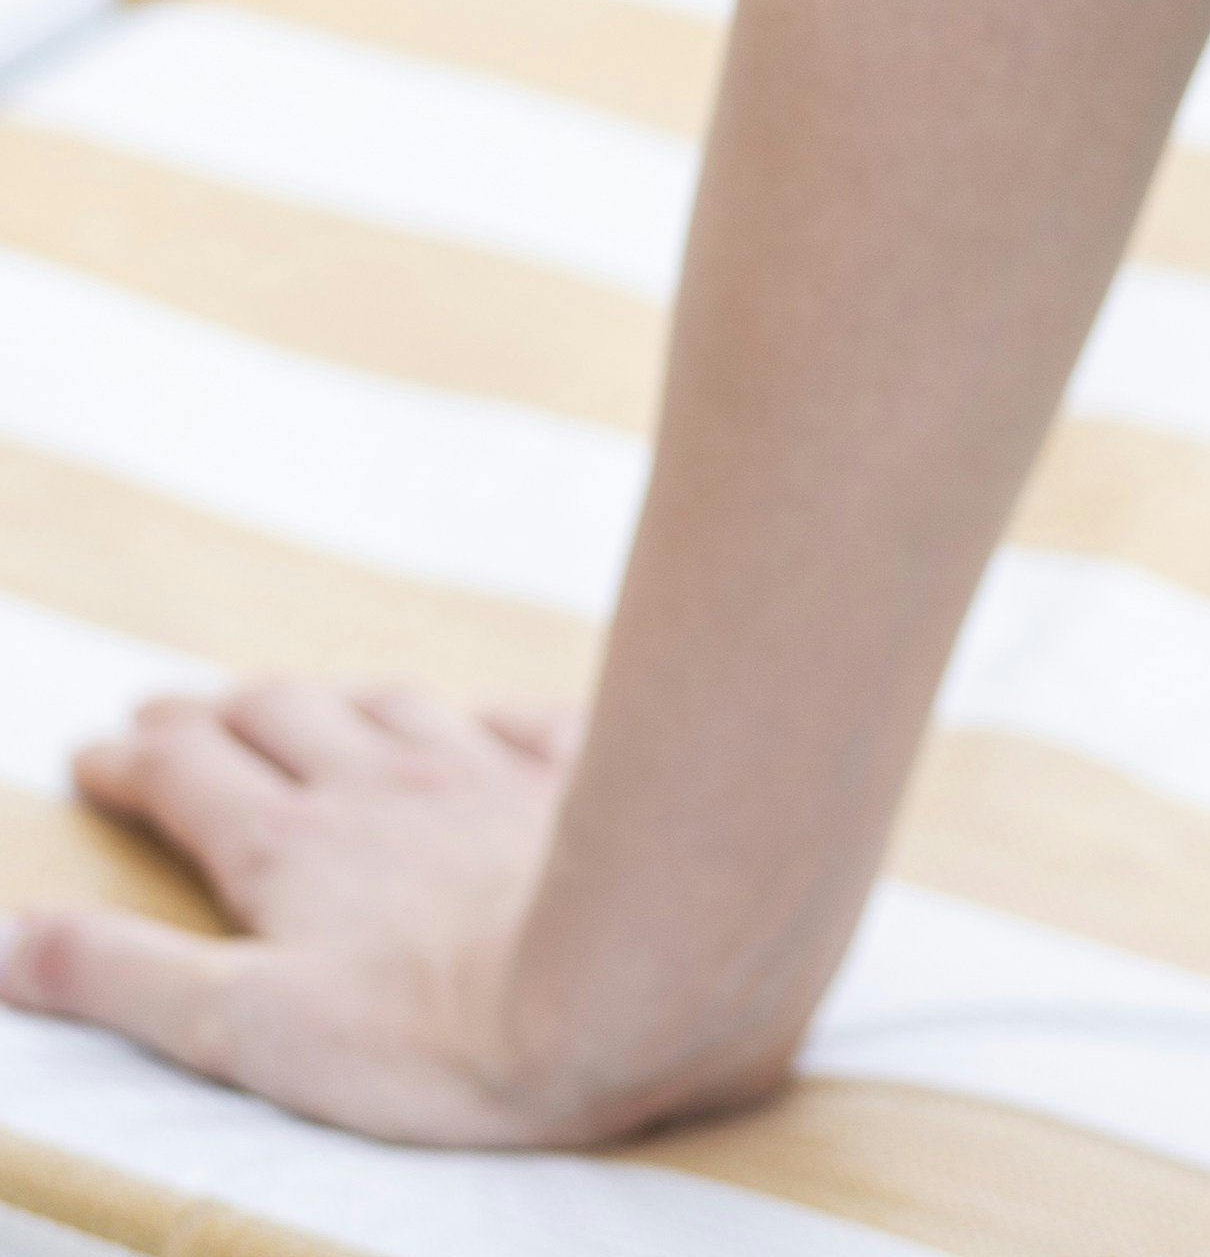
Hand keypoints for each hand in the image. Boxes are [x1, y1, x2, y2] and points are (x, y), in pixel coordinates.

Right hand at [0, 678, 601, 1143]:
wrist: (625, 978)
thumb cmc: (431, 1032)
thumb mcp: (242, 1028)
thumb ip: (119, 978)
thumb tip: (0, 939)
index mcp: (292, 849)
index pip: (190, 778)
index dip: (135, 762)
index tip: (96, 751)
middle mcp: (381, 788)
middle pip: (282, 723)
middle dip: (216, 715)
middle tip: (175, 711)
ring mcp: (484, 776)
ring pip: (392, 709)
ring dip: (335, 701)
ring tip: (312, 701)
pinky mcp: (577, 783)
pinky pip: (523, 726)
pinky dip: (485, 719)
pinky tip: (487, 719)